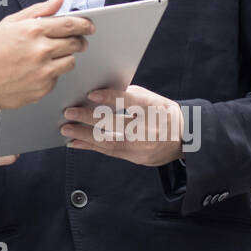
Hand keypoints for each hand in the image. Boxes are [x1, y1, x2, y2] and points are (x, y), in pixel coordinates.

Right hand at [0, 0, 94, 110]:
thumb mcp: (10, 22)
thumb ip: (38, 10)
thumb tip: (59, 0)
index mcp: (33, 30)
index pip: (70, 25)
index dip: (84, 25)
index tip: (89, 26)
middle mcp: (41, 50)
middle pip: (75, 43)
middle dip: (80, 41)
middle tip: (78, 42)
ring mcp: (43, 71)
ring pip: (70, 62)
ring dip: (66, 57)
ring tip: (53, 57)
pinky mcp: (42, 88)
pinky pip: (57, 78)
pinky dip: (52, 73)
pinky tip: (37, 70)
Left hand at [60, 84, 184, 166]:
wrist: (184, 139)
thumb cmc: (164, 113)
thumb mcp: (153, 99)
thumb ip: (129, 95)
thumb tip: (101, 93)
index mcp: (154, 109)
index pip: (131, 102)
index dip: (111, 97)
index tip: (91, 94)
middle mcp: (148, 129)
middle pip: (116, 124)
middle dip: (89, 118)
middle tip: (69, 112)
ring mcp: (142, 146)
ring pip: (109, 142)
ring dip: (84, 136)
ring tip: (66, 129)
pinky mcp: (136, 158)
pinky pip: (110, 152)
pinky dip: (90, 147)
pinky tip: (75, 142)